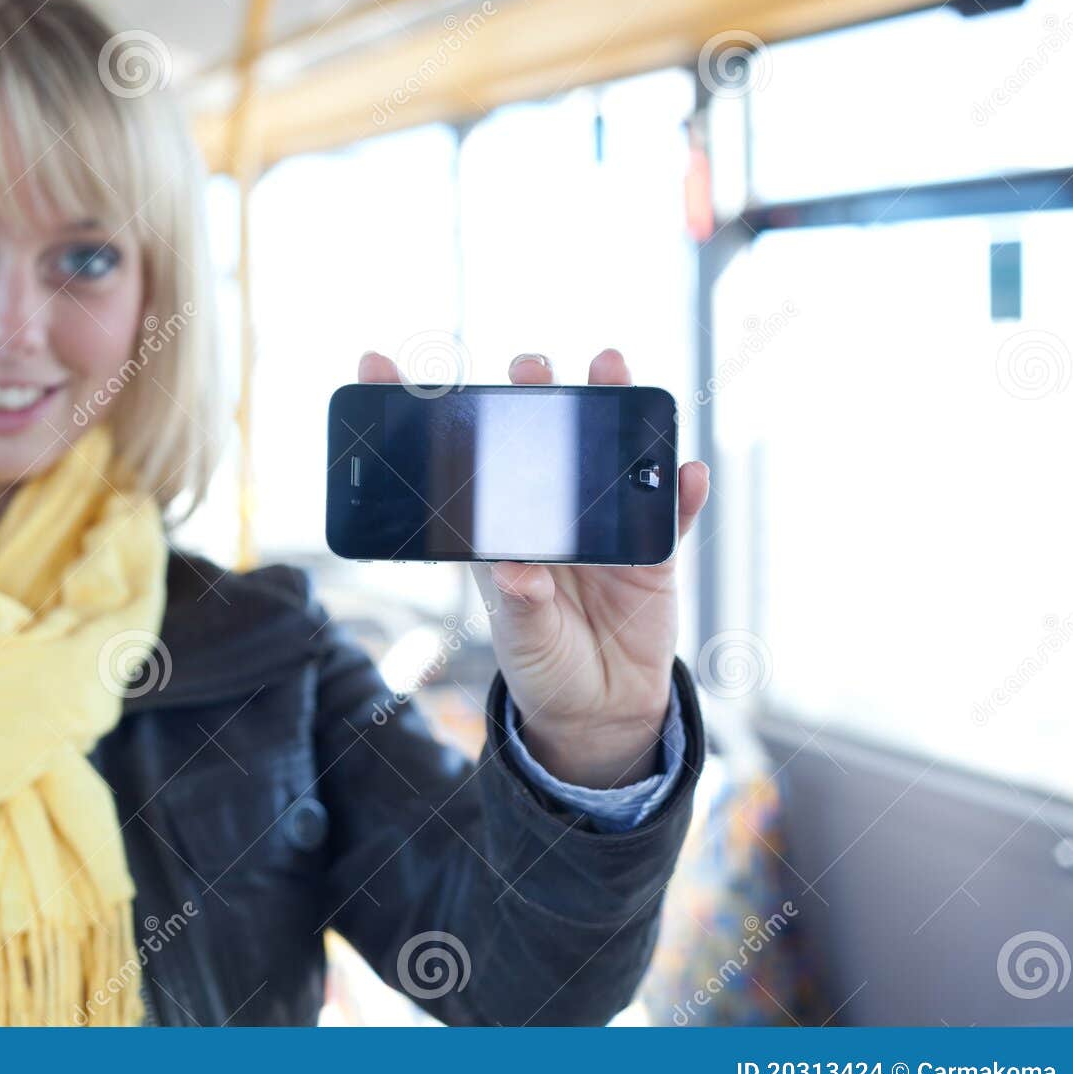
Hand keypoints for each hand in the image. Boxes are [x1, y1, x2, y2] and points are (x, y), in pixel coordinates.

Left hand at [356, 348, 710, 788]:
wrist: (600, 709)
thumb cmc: (545, 665)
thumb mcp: (522, 640)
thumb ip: (522, 605)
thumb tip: (520, 571)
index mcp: (501, 533)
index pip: (463, 466)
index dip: (431, 417)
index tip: (385, 364)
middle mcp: (549, 516)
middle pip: (543, 442)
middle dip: (536, 395)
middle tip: (529, 365)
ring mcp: (603, 527)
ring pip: (609, 458)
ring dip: (616, 414)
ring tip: (610, 366)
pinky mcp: (650, 551)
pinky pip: (669, 515)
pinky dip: (681, 494)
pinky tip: (687, 471)